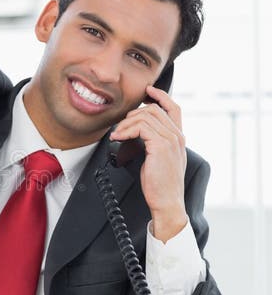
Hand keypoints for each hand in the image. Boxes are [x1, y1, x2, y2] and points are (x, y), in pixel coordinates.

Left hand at [110, 85, 187, 241]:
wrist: (167, 202)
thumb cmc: (160, 185)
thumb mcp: (158, 159)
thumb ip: (153, 143)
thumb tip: (135, 133)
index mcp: (178, 138)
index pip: (174, 107)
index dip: (160, 96)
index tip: (147, 92)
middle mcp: (177, 136)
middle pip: (155, 109)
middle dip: (133, 113)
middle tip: (121, 126)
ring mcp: (171, 140)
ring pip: (146, 116)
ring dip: (126, 123)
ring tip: (117, 134)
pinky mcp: (161, 146)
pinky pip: (141, 127)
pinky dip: (126, 130)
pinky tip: (119, 137)